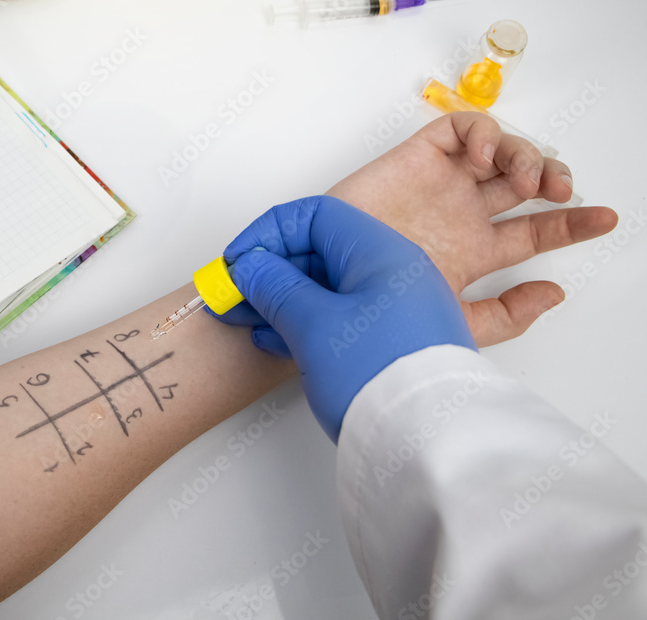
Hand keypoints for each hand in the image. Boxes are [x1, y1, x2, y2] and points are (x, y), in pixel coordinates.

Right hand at [226, 196, 474, 442]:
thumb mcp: (312, 324)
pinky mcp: (392, 342)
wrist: (430, 445)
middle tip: (232, 295)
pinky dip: (305, 322)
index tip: (237, 261)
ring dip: (281, 298)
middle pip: (321, 250)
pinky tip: (275, 340)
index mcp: (383, 252)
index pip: (316, 216)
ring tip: (245, 321)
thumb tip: (250, 265)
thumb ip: (274, 286)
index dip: (268, 233)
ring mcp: (397, 309)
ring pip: (328, 287)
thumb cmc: (378, 377)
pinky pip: (341, 317)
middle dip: (270, 270)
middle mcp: (395, 273)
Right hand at [326, 112, 617, 345]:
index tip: (604, 221)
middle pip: (524, 185)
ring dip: (526, 157)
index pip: (534, 232)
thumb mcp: (450, 325)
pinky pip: (458, 130)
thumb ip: (505, 317)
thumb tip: (554, 293)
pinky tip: (486, 157)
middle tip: (561, 194)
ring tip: (525, 182)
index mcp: (472, 252)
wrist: (321, 292)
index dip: (572, 224)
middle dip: (554, 181)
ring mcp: (439, 185)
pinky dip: (482, 132)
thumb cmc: (373, 311)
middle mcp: (460, 215)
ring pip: (501, 153)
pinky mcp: (414, 160)